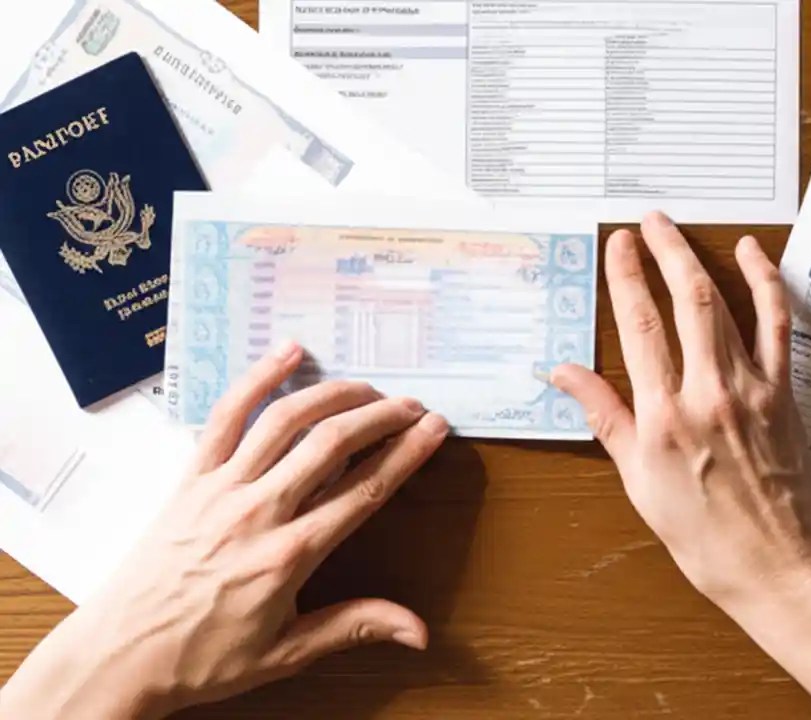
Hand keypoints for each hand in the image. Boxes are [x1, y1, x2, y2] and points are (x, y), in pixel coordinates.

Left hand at [0, 342, 448, 719]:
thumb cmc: (203, 658)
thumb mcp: (287, 653)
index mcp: (289, 556)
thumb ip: (355, 626)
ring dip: (333, 395)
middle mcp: (258, 511)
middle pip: (332, 445)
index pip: (364, 491)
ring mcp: (221, 488)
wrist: (121, 655)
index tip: (434, 429)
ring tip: (368, 387)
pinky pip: (226, 416)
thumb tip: (420, 632)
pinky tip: (288, 354)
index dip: (406, 454)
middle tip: (412, 405)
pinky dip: (258, 379)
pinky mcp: (191, 477)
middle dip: (380, 417)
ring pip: (286, 422)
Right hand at [552, 212, 810, 611]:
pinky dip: (766, 284)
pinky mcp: (783, 393)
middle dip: (662, 252)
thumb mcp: (639, 484)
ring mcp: (750, 389)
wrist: (779, 565)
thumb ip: (606, 418)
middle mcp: (707, 394)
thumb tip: (565, 374)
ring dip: (698, 260)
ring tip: (677, 232)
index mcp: (663, 418)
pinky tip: (754, 256)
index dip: (624, 278)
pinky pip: (776, 325)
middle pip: (682, 302)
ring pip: (722, 305)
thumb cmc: (708, 539)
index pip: (638, 328)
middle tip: (646, 222)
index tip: (616, 247)